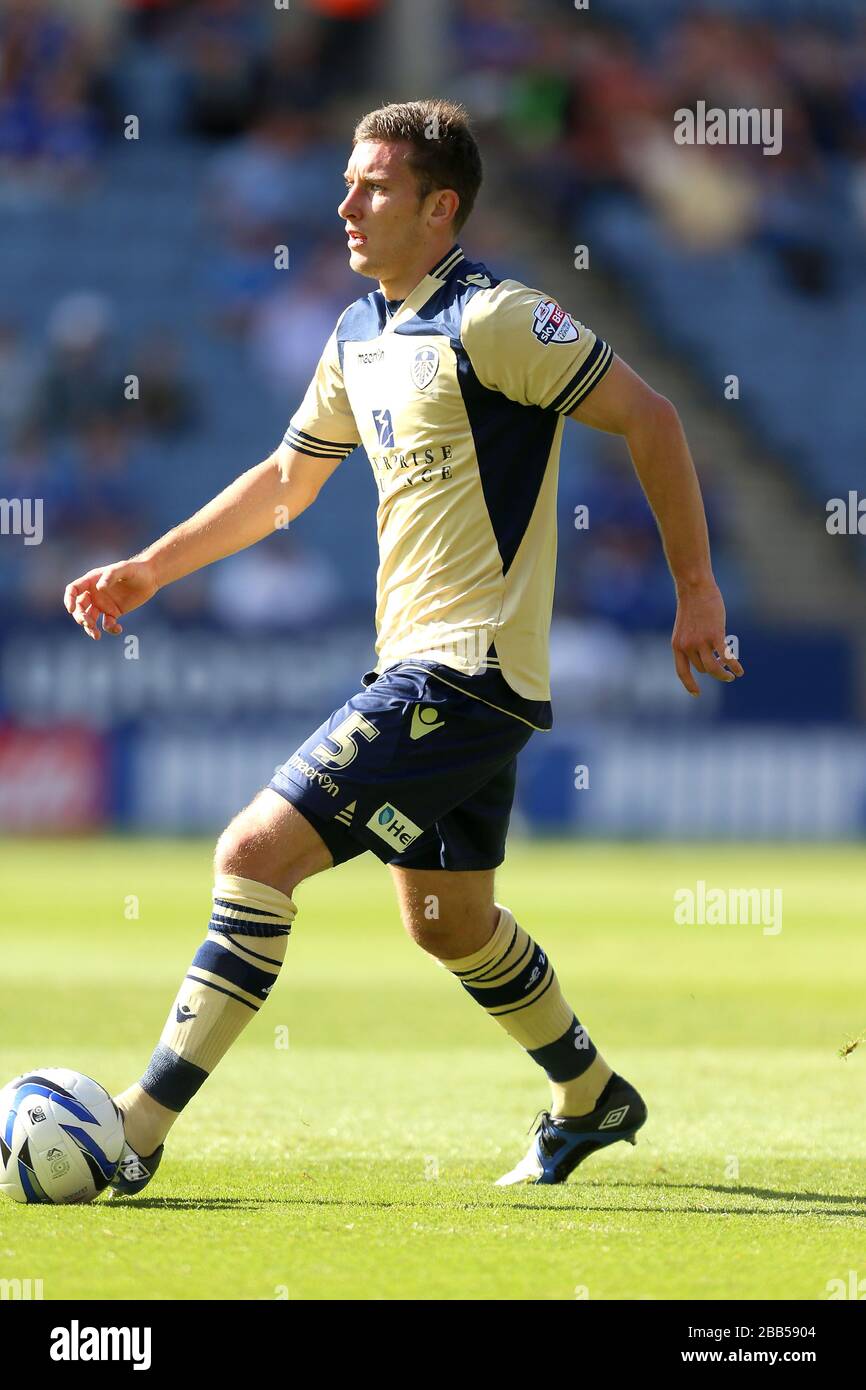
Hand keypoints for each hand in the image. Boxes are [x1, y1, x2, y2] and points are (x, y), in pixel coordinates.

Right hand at [63, 557, 158, 640]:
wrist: (150, 578)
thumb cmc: (136, 570)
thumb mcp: (124, 569)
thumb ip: (111, 575)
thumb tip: (99, 588)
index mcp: (92, 581)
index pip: (73, 590)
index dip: (69, 599)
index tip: (71, 609)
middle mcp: (94, 593)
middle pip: (79, 607)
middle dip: (81, 617)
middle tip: (89, 624)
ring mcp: (103, 604)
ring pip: (89, 618)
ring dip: (90, 628)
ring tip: (97, 636)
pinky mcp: (113, 613)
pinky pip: (106, 624)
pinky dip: (110, 629)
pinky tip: (118, 628)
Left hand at [671, 580, 744, 696]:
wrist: (694, 589)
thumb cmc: (692, 605)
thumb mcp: (686, 627)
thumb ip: (692, 642)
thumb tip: (708, 655)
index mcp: (677, 645)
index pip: (682, 671)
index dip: (689, 684)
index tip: (697, 694)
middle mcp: (687, 646)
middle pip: (703, 669)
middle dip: (715, 672)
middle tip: (725, 673)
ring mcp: (701, 642)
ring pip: (714, 668)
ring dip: (724, 674)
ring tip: (731, 676)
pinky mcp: (715, 636)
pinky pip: (726, 657)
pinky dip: (734, 666)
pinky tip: (740, 670)